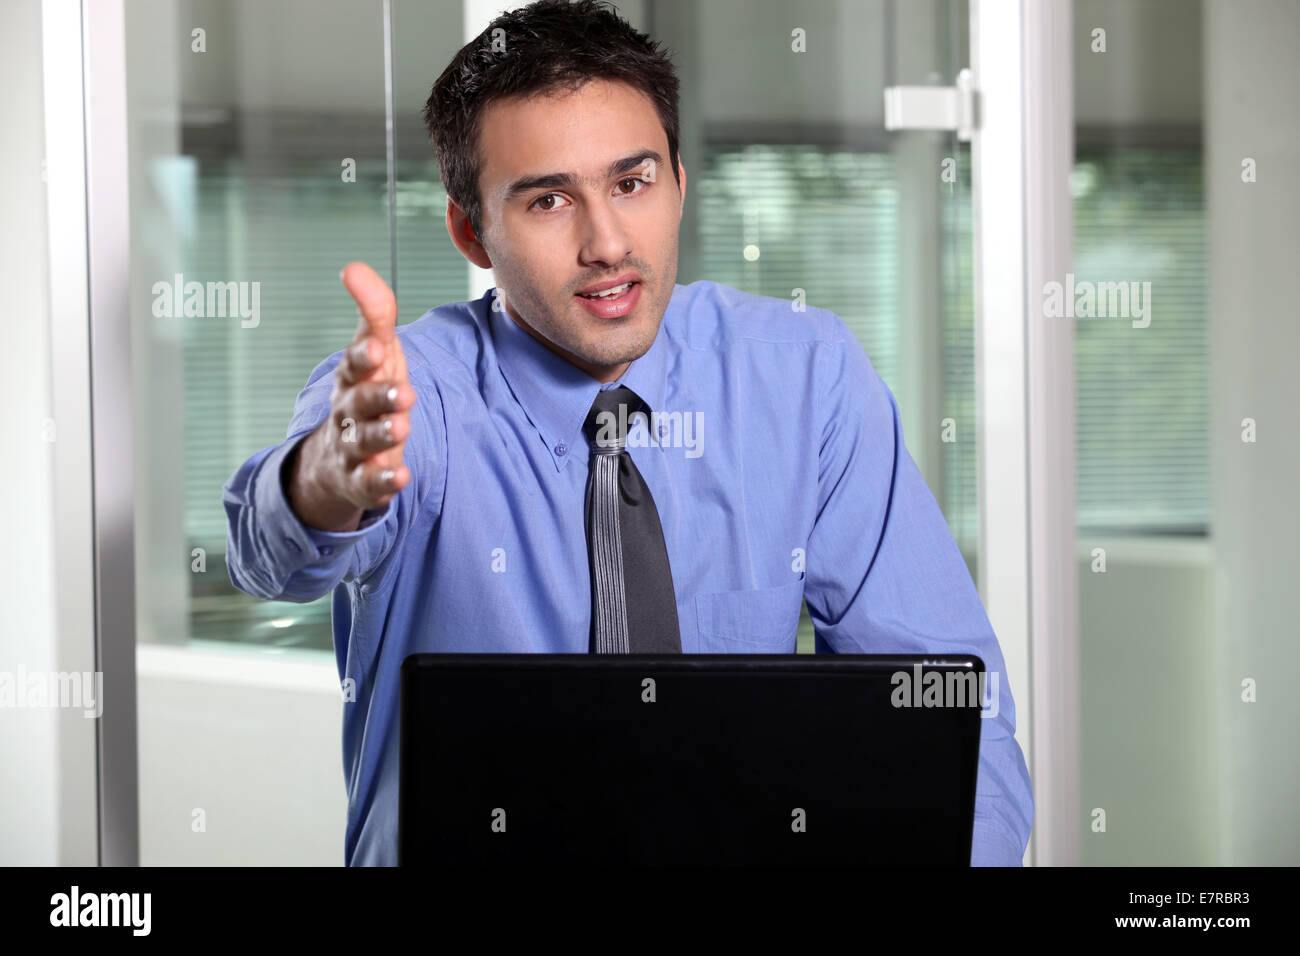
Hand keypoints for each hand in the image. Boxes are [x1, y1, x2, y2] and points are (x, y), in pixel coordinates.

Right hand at [287, 262, 415, 531]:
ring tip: (402, 429)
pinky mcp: (361, 479)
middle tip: (403, 393)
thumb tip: (354, 267)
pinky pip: (369, 482)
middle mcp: (348, 411)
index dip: (363, 356)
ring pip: (363, 440)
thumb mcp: (374, 352)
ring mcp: (353, 446)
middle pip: (360, 403)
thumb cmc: (366, 390)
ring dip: (382, 435)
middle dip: (379, 397)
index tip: (378, 348)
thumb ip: (374, 312)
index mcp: (352, 378)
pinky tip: (400, 477)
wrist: (336, 456)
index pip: (355, 363)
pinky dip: (383, 481)